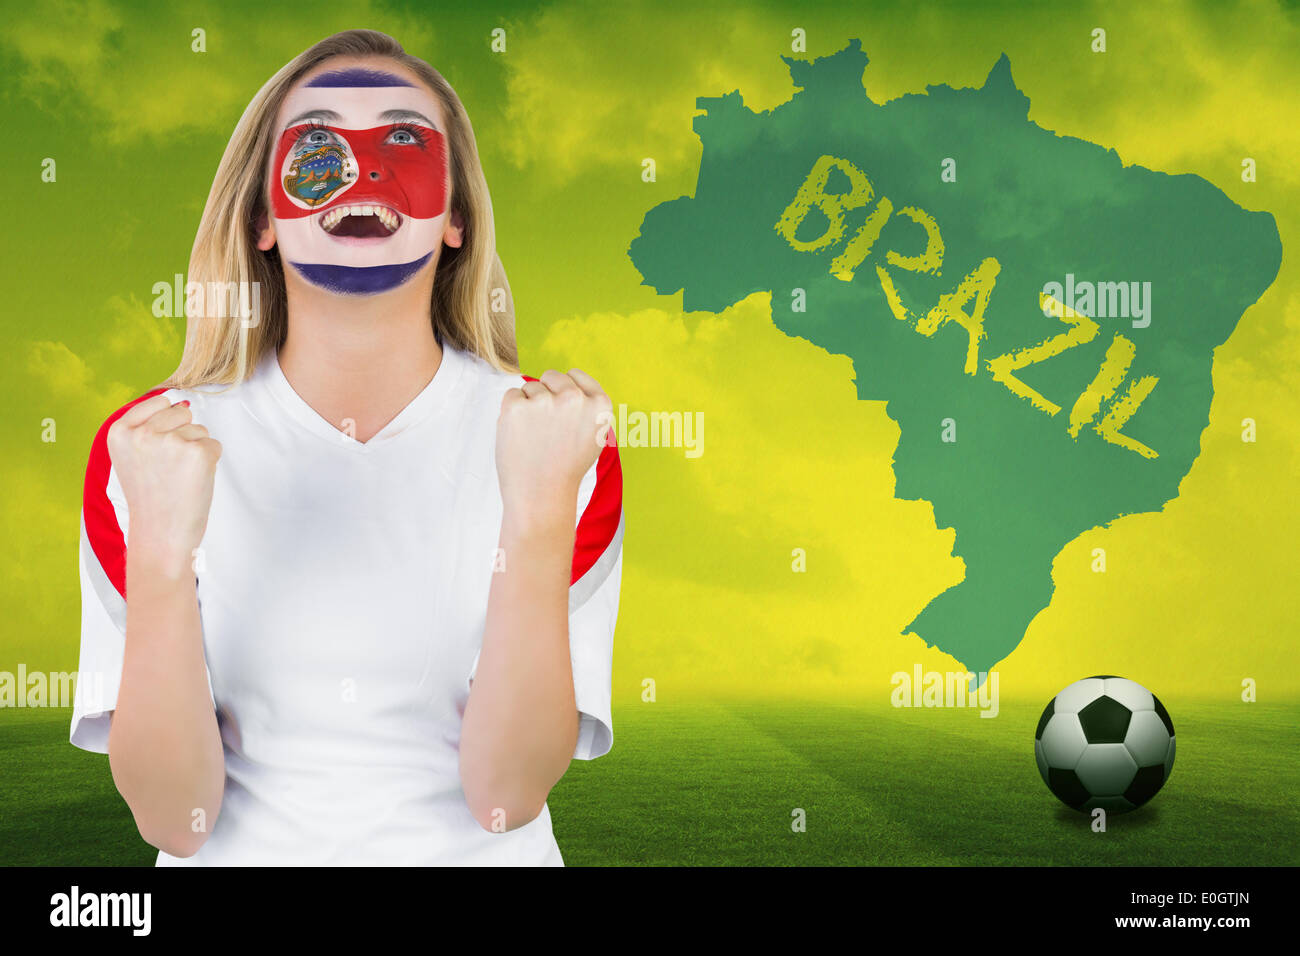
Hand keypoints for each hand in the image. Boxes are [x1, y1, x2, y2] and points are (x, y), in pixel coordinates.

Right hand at [107, 394, 222, 578]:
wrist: (160, 536)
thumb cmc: (150, 498)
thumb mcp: (132, 456)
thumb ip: (148, 426)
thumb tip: (182, 402)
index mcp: (119, 431)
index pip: (158, 402)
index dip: (165, 427)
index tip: (157, 454)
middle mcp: (142, 433)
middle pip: (181, 413)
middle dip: (182, 436)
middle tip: (168, 470)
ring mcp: (170, 442)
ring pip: (199, 429)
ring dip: (195, 450)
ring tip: (178, 477)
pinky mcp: (198, 453)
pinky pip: (214, 445)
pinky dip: (209, 462)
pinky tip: (192, 482)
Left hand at [496, 369, 612, 526]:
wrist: (540, 497)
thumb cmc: (565, 468)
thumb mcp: (592, 436)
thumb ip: (586, 406)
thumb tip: (567, 379)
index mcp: (599, 405)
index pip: (576, 376)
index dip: (566, 391)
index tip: (562, 413)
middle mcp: (575, 399)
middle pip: (552, 376)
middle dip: (546, 394)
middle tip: (547, 430)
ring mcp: (545, 401)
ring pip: (530, 387)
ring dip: (528, 407)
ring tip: (535, 438)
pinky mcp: (517, 407)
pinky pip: (511, 395)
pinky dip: (511, 413)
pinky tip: (520, 436)